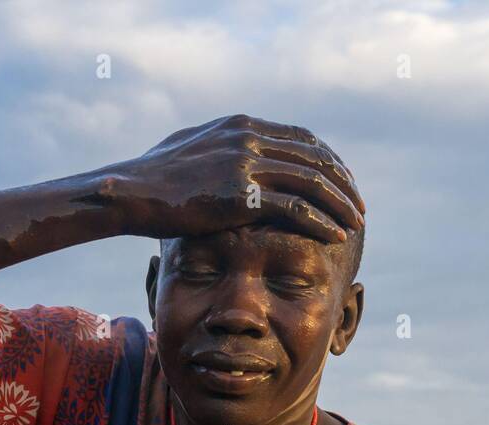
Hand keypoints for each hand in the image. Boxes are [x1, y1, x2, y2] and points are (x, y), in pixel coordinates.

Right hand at [111, 114, 364, 243]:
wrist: (131, 192)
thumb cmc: (151, 179)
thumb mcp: (189, 150)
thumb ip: (217, 149)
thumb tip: (226, 154)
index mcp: (241, 125)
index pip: (301, 138)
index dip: (327, 161)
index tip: (340, 181)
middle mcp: (249, 138)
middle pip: (315, 158)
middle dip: (341, 183)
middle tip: (357, 204)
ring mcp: (246, 164)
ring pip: (312, 182)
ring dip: (340, 203)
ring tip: (356, 222)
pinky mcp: (242, 195)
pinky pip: (295, 208)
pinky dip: (320, 222)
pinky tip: (336, 235)